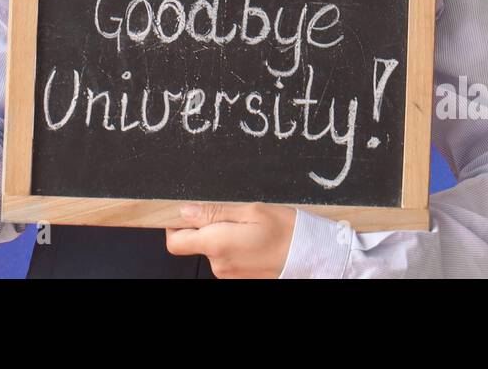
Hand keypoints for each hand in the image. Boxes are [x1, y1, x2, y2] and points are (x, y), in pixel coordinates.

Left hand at [165, 202, 296, 277]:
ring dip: (222, 237)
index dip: (175, 226)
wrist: (313, 255)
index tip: (187, 212)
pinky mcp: (239, 278)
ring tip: (249, 227)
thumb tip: (184, 210)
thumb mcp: (250, 210)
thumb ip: (213, 212)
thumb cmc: (286, 230)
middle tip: (231, 214)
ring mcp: (229, 275)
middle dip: (205, 227)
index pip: (175, 242)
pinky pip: (226, 259)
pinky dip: (234, 247)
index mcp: (217, 244)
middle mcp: (219, 264)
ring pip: (212, 250)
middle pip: (195, 244)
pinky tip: (253, 240)